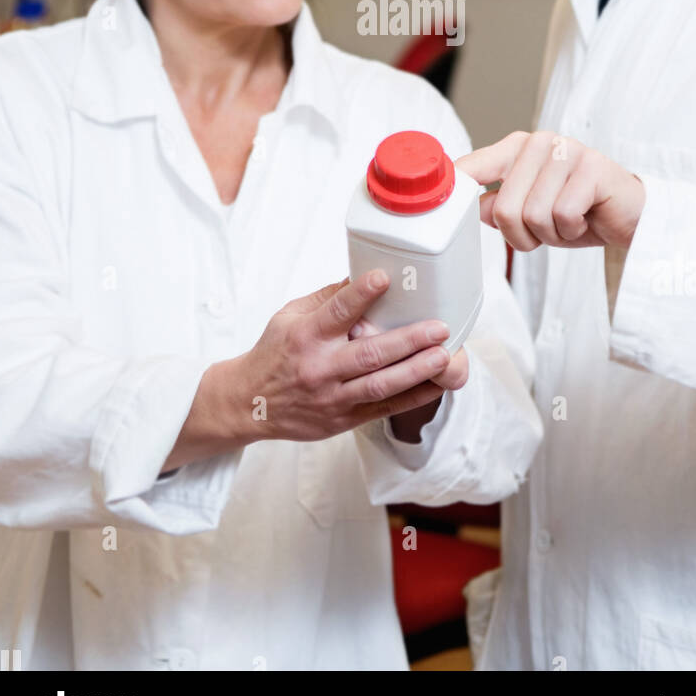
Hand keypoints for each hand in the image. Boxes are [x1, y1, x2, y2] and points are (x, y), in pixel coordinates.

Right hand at [234, 270, 453, 441]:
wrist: (250, 403)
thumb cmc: (275, 353)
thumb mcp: (290, 315)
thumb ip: (327, 298)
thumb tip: (363, 276)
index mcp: (306, 335)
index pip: (337, 311)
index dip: (361, 294)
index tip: (385, 278)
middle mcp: (320, 367)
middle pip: (369, 354)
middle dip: (408, 340)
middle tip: (439, 327)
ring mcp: (332, 397)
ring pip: (380, 385)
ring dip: (416, 370)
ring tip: (444, 355)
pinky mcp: (343, 419)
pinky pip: (383, 408)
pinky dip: (412, 397)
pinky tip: (435, 383)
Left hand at [455, 130, 644, 251]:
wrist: (631, 217)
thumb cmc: (577, 212)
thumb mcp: (529, 213)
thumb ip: (498, 205)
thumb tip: (470, 207)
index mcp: (515, 148)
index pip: (471, 167)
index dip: (454, 191)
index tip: (437, 210)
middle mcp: (539, 143)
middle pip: (504, 208)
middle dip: (523, 235)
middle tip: (546, 231)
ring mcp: (567, 151)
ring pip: (534, 215)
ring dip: (551, 235)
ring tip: (569, 223)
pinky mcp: (592, 167)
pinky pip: (563, 215)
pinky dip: (572, 230)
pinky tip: (585, 219)